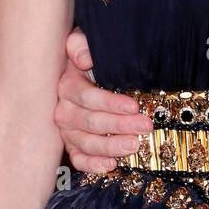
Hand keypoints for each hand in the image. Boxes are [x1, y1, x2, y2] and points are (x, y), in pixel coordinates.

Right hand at [54, 27, 150, 172]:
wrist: (82, 71)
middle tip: (144, 126)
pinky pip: (78, 158)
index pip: (88, 97)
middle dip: (120, 125)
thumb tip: (85, 59)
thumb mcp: (84, 44)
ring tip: (134, 145)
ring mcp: (67, 130)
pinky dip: (93, 164)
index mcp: (67, 85)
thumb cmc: (88, 59)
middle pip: (90, 122)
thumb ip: (81, 45)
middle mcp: (64, 110)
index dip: (111, 103)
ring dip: (111, 146)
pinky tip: (110, 165)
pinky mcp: (72, 144)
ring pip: (86, 142)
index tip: (133, 106)